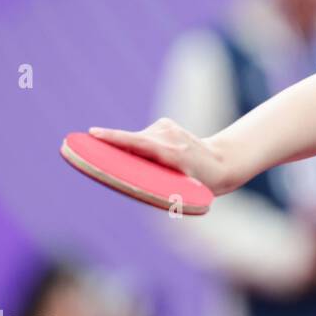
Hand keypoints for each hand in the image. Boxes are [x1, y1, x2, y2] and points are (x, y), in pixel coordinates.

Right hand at [87, 118, 237, 196]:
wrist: (222, 163)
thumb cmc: (201, 184)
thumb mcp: (180, 191)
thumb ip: (156, 187)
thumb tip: (128, 180)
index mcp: (173, 153)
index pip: (138, 143)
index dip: (114, 138)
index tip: (94, 133)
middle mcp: (169, 137)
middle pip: (132, 143)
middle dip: (115, 151)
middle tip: (100, 158)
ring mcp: (167, 127)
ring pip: (136, 140)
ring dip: (134, 153)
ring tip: (155, 167)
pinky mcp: (165, 123)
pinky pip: (144, 137)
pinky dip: (142, 147)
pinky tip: (156, 157)